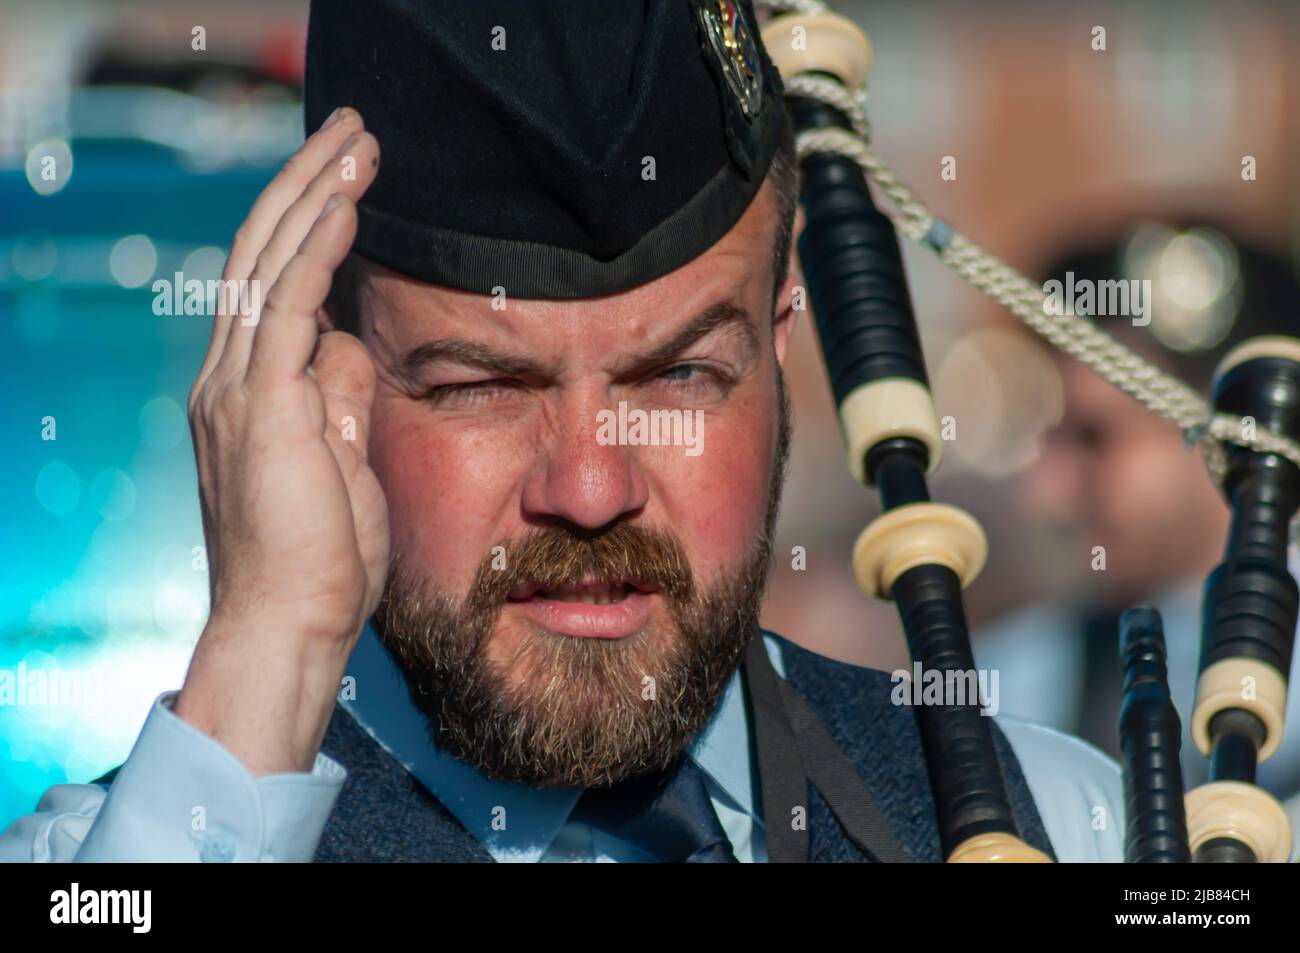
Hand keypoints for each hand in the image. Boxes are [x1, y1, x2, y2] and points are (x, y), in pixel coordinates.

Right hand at [175, 108, 388, 774]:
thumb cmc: (320, 559)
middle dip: (306, 185)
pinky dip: (316, 248)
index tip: (347, 178)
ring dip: (314, 194)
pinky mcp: (263, 408)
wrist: (288, 626)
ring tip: (355, 140)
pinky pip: (289, 306)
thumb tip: (347, 347)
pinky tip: (345, 200)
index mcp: (246, 392)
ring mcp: (238, 390)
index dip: (305, 224)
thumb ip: (338, 400)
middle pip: (262, 255)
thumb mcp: (342, 463)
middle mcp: (229, 379)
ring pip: (270, 264)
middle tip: (350, 132)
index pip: (271, 285)